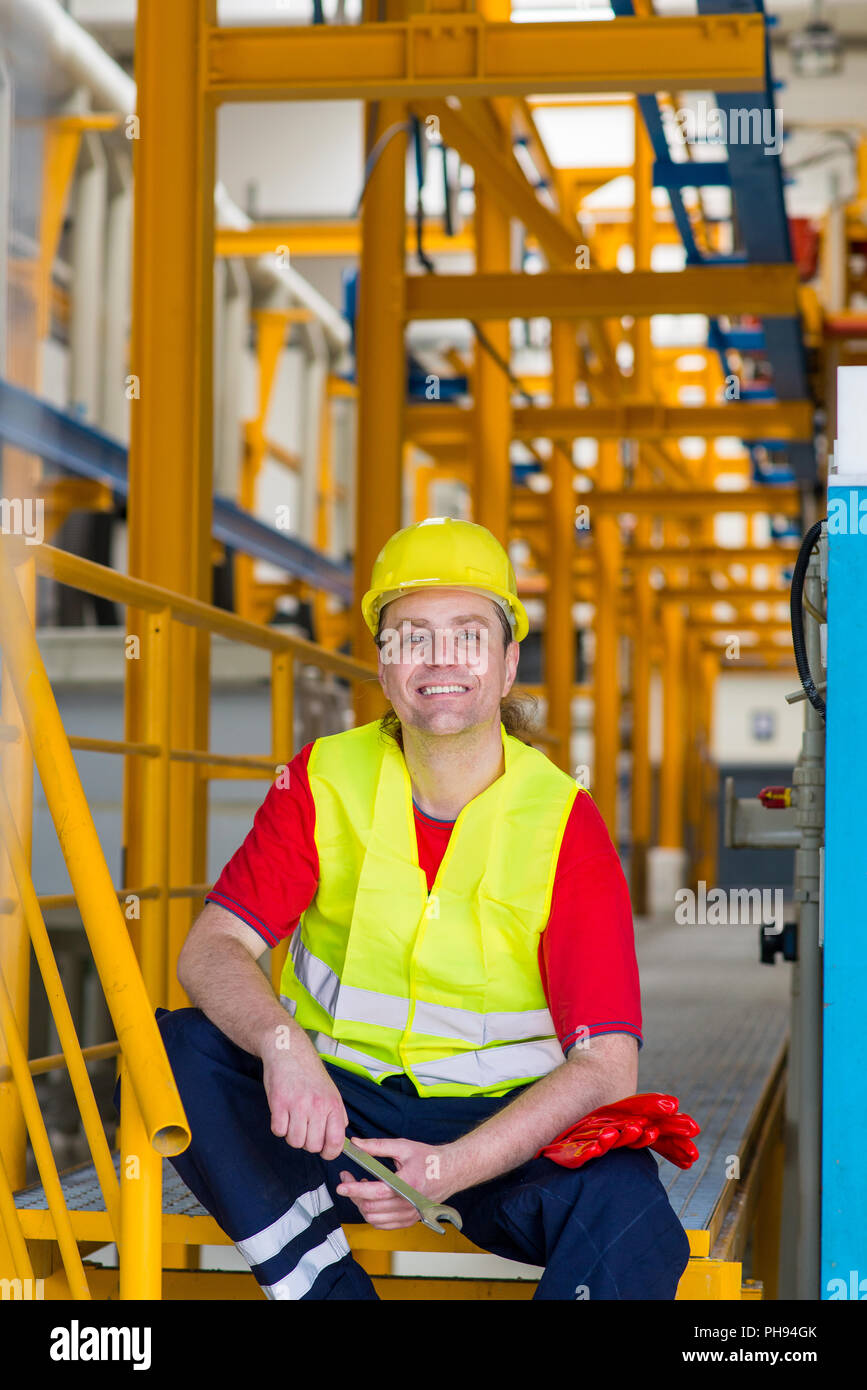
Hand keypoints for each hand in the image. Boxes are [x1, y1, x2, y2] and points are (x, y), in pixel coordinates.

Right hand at [260, 1029, 346, 1161]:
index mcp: (333, 1104)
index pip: (336, 1142)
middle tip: (304, 1127)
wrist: (289, 1051)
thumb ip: (337, 1116)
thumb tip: (340, 1139)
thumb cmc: (309, 1072)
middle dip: (307, 1142)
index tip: (324, 1150)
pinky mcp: (279, 1103)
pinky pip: (278, 1131)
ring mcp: (297, 1105)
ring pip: (294, 1141)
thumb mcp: (331, 1091)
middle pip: (312, 1146)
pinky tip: (282, 1114)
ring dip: (292, 1135)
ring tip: (293, 1119)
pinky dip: (279, 1126)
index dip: (329, 1152)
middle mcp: (317, 1106)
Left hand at [336, 1136, 459, 1229]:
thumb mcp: (403, 1147)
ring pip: (374, 1219)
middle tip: (347, 1178)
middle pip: (371, 1208)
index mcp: (408, 1184)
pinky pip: (383, 1225)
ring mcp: (409, 1214)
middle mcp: (409, 1203)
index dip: (356, 1189)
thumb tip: (356, 1144)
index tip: (341, 1185)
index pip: (376, 1191)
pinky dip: (372, 1215)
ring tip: (360, 1187)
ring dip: (361, 1205)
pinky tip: (371, 1199)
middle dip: (354, 1194)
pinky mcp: (409, 1220)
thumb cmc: (429, 1158)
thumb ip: (377, 1146)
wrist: (451, 1171)